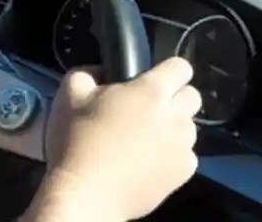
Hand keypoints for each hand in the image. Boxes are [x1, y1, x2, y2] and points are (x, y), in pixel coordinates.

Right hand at [28, 57, 201, 220]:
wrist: (87, 194)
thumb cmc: (76, 141)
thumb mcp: (68, 95)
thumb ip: (88, 73)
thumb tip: (100, 72)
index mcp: (150, 91)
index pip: (181, 67)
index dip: (167, 70)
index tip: (150, 80)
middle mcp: (175, 116)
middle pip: (192, 97)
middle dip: (174, 98)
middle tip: (145, 109)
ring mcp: (183, 147)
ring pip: (190, 127)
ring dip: (173, 127)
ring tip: (144, 139)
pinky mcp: (184, 173)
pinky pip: (186, 155)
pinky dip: (171, 155)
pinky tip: (147, 161)